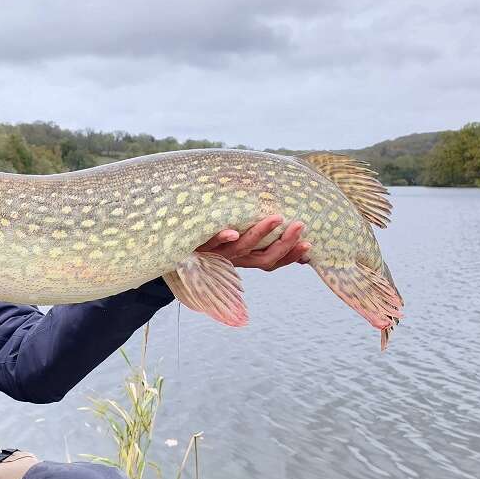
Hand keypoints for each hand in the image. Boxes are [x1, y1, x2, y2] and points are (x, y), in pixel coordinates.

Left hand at [196, 215, 310, 270]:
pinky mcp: (198, 244)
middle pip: (263, 258)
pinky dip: (222, 237)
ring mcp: (216, 252)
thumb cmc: (207, 238)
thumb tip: (282, 226)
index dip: (291, 255)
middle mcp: (232, 258)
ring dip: (260, 233)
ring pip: (242, 247)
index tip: (309, 243)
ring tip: (276, 217)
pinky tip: (232, 231)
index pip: (272, 261)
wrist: (169, 247)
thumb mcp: (232, 238)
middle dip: (284, 243)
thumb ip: (255, 234)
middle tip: (300, 225)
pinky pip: (210, 242)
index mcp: (243, 258)